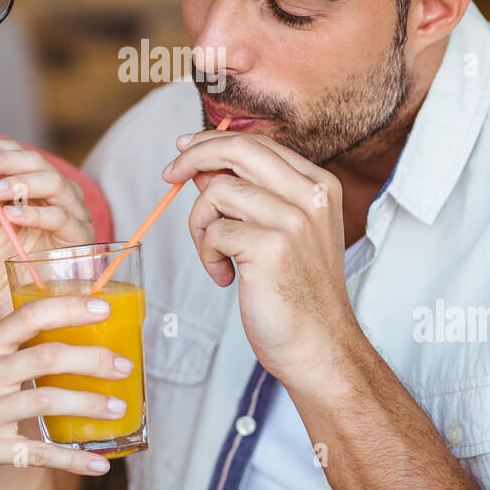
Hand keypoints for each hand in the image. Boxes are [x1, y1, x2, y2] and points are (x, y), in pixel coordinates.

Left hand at [0, 136, 94, 330]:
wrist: (11, 314)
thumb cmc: (0, 272)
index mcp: (34, 189)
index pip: (20, 155)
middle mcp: (57, 197)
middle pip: (38, 163)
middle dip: (5, 160)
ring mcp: (73, 216)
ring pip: (55, 184)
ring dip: (21, 182)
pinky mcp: (81, 241)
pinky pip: (63, 219)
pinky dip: (37, 214)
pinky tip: (12, 214)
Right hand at [0, 293, 131, 489]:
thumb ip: (18, 353)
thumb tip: (78, 340)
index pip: (29, 316)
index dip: (69, 308)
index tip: (104, 309)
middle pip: (46, 357)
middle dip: (92, 359)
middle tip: (123, 366)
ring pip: (47, 402)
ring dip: (90, 405)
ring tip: (118, 409)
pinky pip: (38, 453)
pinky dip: (74, 458)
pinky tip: (99, 461)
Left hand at [161, 129, 353, 383]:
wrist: (320, 347)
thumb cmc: (298, 294)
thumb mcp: (283, 232)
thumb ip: (251, 196)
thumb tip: (202, 167)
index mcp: (318, 185)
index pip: (257, 142)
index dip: (213, 141)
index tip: (184, 150)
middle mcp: (310, 195)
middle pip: (236, 149)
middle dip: (192, 157)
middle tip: (169, 175)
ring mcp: (293, 219)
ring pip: (216, 192)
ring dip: (201, 226)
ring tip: (216, 257)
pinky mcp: (271, 246)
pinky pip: (213, 232)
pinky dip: (207, 256)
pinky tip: (225, 278)